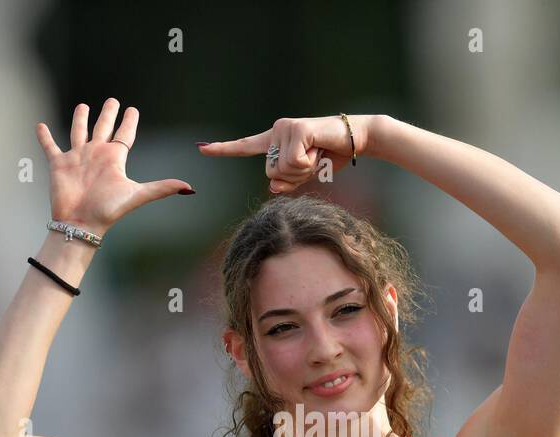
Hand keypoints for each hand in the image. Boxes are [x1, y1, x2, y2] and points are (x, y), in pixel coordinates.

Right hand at [36, 98, 193, 232]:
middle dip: (108, 113)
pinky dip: (44, 137)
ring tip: (83, 105)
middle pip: (103, 127)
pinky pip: (50, 146)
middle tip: (113, 100)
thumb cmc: (107, 210)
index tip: (133, 109)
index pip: (124, 135)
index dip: (129, 122)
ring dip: (80, 119)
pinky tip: (40, 125)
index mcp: (114, 159)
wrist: (81, 223)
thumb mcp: (137, 195)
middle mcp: (96, 155)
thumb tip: (189, 186)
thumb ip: (161, 188)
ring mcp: (77, 158)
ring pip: (78, 131)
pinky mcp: (58, 164)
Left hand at [196, 115, 367, 193]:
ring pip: (282, 170)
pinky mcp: (297, 129)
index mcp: (275, 141)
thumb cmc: (332, 155)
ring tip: (317, 153)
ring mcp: (285, 128)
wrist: (358, 138)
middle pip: (271, 173)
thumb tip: (273, 186)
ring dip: (304, 169)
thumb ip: (287, 181)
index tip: (201, 148)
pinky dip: (310, 163)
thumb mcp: (306, 174)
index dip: (224, 149)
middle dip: (293, 176)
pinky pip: (294, 162)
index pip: (245, 146)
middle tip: (313, 160)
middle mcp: (276, 130)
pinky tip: (319, 149)